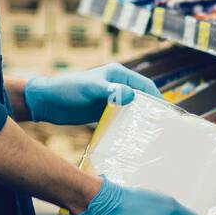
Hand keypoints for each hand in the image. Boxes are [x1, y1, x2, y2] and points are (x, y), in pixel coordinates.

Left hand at [24, 62, 161, 125]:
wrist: (47, 101)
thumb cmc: (67, 89)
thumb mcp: (90, 88)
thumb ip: (110, 91)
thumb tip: (132, 96)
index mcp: (118, 74)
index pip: (145, 86)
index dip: (158, 98)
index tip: (169, 114)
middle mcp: (117, 85)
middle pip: (141, 99)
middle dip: (152, 111)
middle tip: (164, 129)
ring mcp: (110, 99)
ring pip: (132, 110)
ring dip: (140, 120)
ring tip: (152, 137)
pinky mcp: (103, 112)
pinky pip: (120, 119)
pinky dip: (127, 126)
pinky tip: (133, 139)